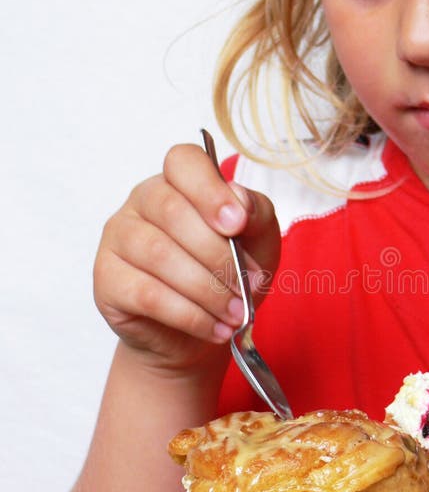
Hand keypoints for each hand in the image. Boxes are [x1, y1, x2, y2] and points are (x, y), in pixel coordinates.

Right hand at [94, 143, 280, 370]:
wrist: (203, 329)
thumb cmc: (228, 273)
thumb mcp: (258, 239)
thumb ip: (255, 213)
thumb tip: (240, 203)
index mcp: (179, 182)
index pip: (183, 162)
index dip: (211, 190)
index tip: (238, 224)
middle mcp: (142, 201)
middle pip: (173, 212)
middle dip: (219, 255)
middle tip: (248, 287)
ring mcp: (118, 238)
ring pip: (160, 255)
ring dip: (208, 290)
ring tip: (237, 314)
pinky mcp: (107, 280)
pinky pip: (148, 295)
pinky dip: (190, 315)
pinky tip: (215, 328)